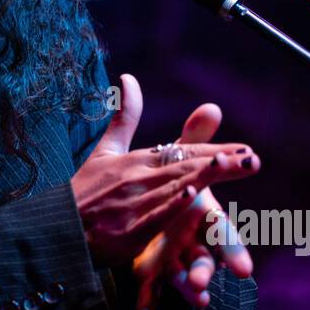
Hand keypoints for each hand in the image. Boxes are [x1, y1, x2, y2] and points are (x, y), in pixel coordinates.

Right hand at [71, 75, 255, 268]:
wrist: (55, 230)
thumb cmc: (83, 191)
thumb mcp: (105, 151)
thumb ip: (125, 117)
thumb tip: (128, 78)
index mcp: (136, 159)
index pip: (182, 151)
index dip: (215, 150)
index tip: (245, 149)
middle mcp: (137, 178)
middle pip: (186, 166)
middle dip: (222, 163)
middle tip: (253, 158)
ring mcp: (133, 204)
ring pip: (174, 186)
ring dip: (204, 177)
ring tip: (232, 168)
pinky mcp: (127, 231)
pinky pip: (152, 216)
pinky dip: (170, 205)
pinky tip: (190, 197)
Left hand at [132, 102, 257, 309]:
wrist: (137, 215)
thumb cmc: (171, 191)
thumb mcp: (177, 162)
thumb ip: (193, 138)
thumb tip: (212, 105)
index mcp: (198, 214)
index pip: (219, 231)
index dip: (231, 250)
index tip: (243, 272)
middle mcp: (189, 240)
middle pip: (205, 257)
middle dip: (212, 273)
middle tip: (221, 295)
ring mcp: (169, 259)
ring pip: (180, 278)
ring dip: (186, 292)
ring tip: (191, 304)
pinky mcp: (146, 273)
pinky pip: (146, 296)